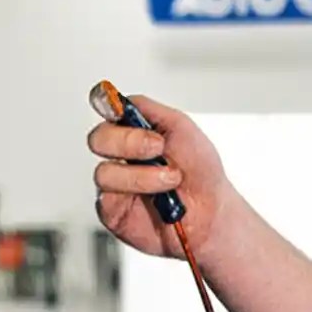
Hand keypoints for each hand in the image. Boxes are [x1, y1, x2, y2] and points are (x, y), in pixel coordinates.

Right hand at [87, 92, 234, 261]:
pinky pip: (108, 196)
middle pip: (99, 138)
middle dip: (129, 142)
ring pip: (104, 171)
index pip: (107, 110)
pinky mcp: (112, 208)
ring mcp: (116, 181)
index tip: (118, 109)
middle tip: (159, 148)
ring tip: (171, 180)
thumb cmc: (201, 173)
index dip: (105, 104)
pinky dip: (140, 191)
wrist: (212, 211)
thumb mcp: (183, 128)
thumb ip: (150, 111)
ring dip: (142, 175)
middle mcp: (121, 154)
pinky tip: (160, 195)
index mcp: (136, 130)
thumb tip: (121, 100)